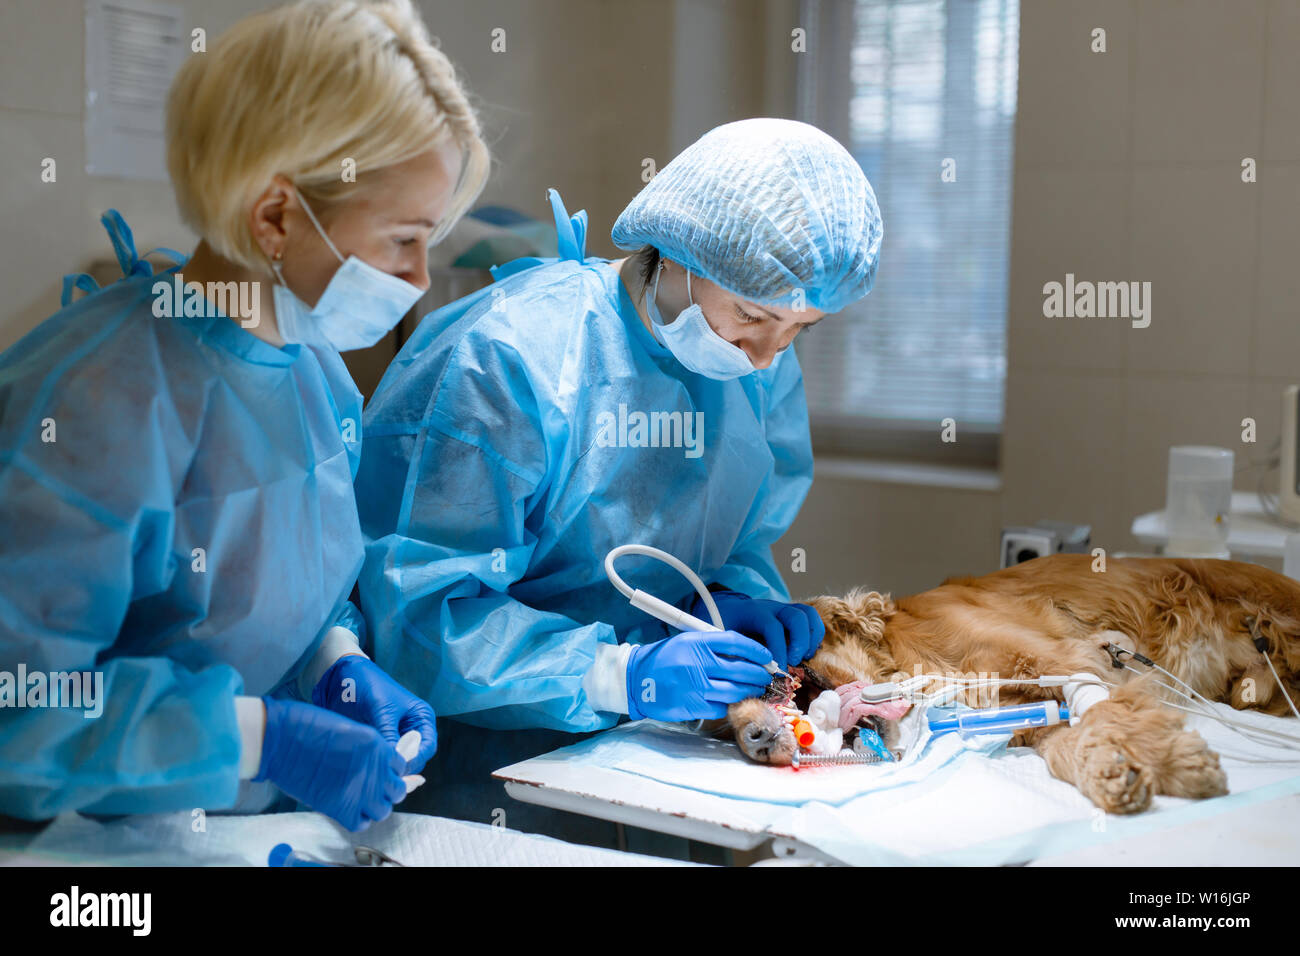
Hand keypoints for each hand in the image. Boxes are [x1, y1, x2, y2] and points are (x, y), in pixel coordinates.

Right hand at [254, 697, 406, 831]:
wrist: (281, 738)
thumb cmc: (308, 725)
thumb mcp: (349, 729)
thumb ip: (367, 748)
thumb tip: (371, 763)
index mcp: (378, 746)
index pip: (400, 766)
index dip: (390, 771)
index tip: (380, 774)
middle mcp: (376, 769)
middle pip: (397, 790)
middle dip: (387, 790)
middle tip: (372, 789)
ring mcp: (361, 790)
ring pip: (383, 809)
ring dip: (374, 806)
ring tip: (359, 800)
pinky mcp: (341, 808)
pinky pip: (361, 823)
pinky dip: (357, 819)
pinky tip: (347, 809)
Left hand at [312, 656, 436, 772]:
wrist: (345, 676)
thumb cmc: (369, 686)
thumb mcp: (382, 710)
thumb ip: (390, 734)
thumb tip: (394, 760)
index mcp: (421, 718)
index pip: (427, 747)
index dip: (416, 759)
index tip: (398, 766)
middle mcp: (412, 729)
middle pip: (415, 758)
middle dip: (402, 765)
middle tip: (384, 771)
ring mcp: (396, 736)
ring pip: (399, 759)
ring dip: (389, 765)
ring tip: (374, 768)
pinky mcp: (381, 740)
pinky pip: (384, 757)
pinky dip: (378, 762)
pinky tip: (367, 764)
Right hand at [626, 630, 773, 720]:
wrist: (635, 679)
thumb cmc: (664, 659)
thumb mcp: (686, 643)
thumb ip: (712, 647)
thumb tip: (746, 656)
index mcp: (696, 642)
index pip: (735, 642)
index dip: (756, 650)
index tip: (767, 656)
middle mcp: (697, 663)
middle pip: (741, 670)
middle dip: (759, 675)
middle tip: (765, 677)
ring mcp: (695, 686)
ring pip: (735, 691)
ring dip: (749, 691)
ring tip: (753, 689)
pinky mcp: (692, 706)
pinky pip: (720, 707)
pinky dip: (727, 705)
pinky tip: (728, 701)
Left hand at [692, 591, 824, 668]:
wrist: (724, 607)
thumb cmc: (722, 625)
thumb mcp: (723, 637)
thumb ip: (736, 652)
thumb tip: (750, 674)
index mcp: (753, 612)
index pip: (772, 626)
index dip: (778, 649)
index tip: (776, 668)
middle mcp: (771, 607)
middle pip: (796, 616)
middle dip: (799, 642)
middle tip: (792, 662)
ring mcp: (783, 609)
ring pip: (808, 614)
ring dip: (811, 637)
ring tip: (803, 657)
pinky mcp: (790, 614)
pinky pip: (811, 618)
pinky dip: (814, 635)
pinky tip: (805, 652)